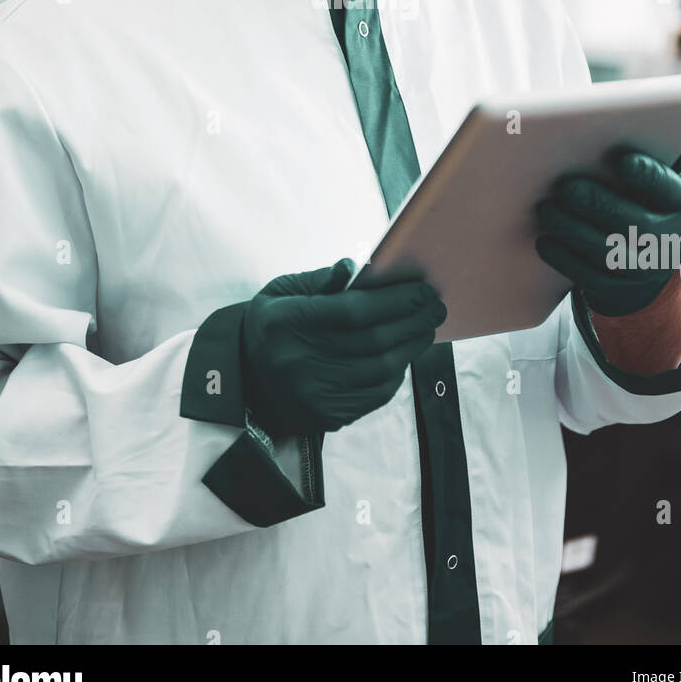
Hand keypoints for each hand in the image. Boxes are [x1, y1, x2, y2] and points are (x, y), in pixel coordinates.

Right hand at [241, 259, 446, 435]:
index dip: (395, 299)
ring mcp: (313, 392)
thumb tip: (353, 266)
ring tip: (426, 329)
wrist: (244, 378)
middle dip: (413, 321)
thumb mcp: (283, 292)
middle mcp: (299, 360)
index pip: (354, 310)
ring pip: (380, 370)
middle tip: (436, 307)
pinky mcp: (326, 415)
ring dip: (411, 347)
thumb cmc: (272, 325)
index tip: (422, 289)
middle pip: (374, 340)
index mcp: (287, 321)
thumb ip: (319, 280)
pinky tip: (404, 356)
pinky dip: (396, 374)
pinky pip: (375, 395)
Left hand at [533, 129, 680, 316]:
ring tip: (547, 209)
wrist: (646, 267)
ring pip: (605, 250)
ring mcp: (643, 269)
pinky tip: (546, 241)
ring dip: (572, 228)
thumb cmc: (648, 206)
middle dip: (596, 202)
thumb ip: (669, 156)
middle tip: (565, 186)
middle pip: (631, 221)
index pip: (667, 188)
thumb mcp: (663, 183)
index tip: (620, 159)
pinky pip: (587, 276)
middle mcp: (669, 239)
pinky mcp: (616, 290)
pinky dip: (564, 257)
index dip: (646, 174)